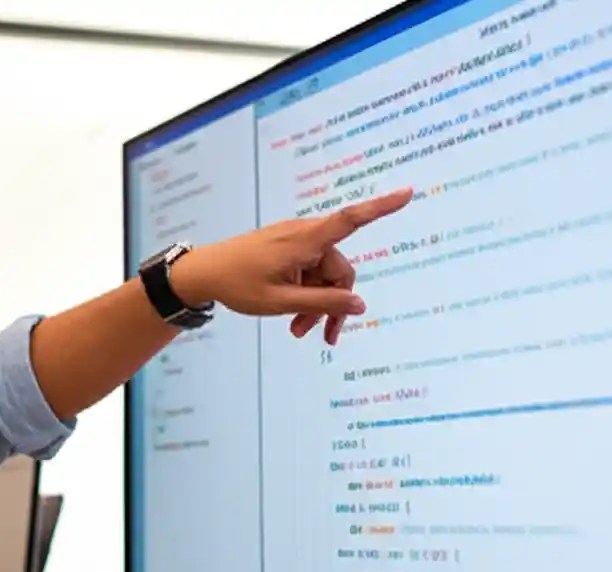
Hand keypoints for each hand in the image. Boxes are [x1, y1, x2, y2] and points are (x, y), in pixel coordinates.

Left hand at [170, 187, 412, 344]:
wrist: (203, 273)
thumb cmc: (238, 284)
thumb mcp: (282, 301)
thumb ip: (323, 302)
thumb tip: (360, 305)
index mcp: (304, 240)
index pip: (350, 220)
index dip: (381, 207)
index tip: (408, 194)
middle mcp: (304, 236)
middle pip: (338, 269)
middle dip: (333, 302)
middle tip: (321, 337)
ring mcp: (295, 242)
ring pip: (322, 276)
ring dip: (316, 303)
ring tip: (297, 331)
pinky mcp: (286, 250)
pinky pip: (308, 272)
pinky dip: (304, 293)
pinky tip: (292, 316)